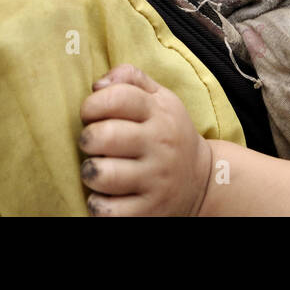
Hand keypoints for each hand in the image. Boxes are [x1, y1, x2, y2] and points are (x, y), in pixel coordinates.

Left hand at [78, 63, 212, 215]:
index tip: (89, 113)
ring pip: (102, 174)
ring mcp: (156, 180)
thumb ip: (130, 79)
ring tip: (97, 169)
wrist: (203, 181)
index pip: (118, 97)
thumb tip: (98, 84)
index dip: (92, 103)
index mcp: (159, 113)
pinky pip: (108, 210)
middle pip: (104, 136)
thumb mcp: (160, 98)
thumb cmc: (168, 133)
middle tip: (91, 143)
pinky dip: (97, 204)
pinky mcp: (150, 210)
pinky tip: (104, 195)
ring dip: (90, 172)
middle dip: (86, 138)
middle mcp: (160, 145)